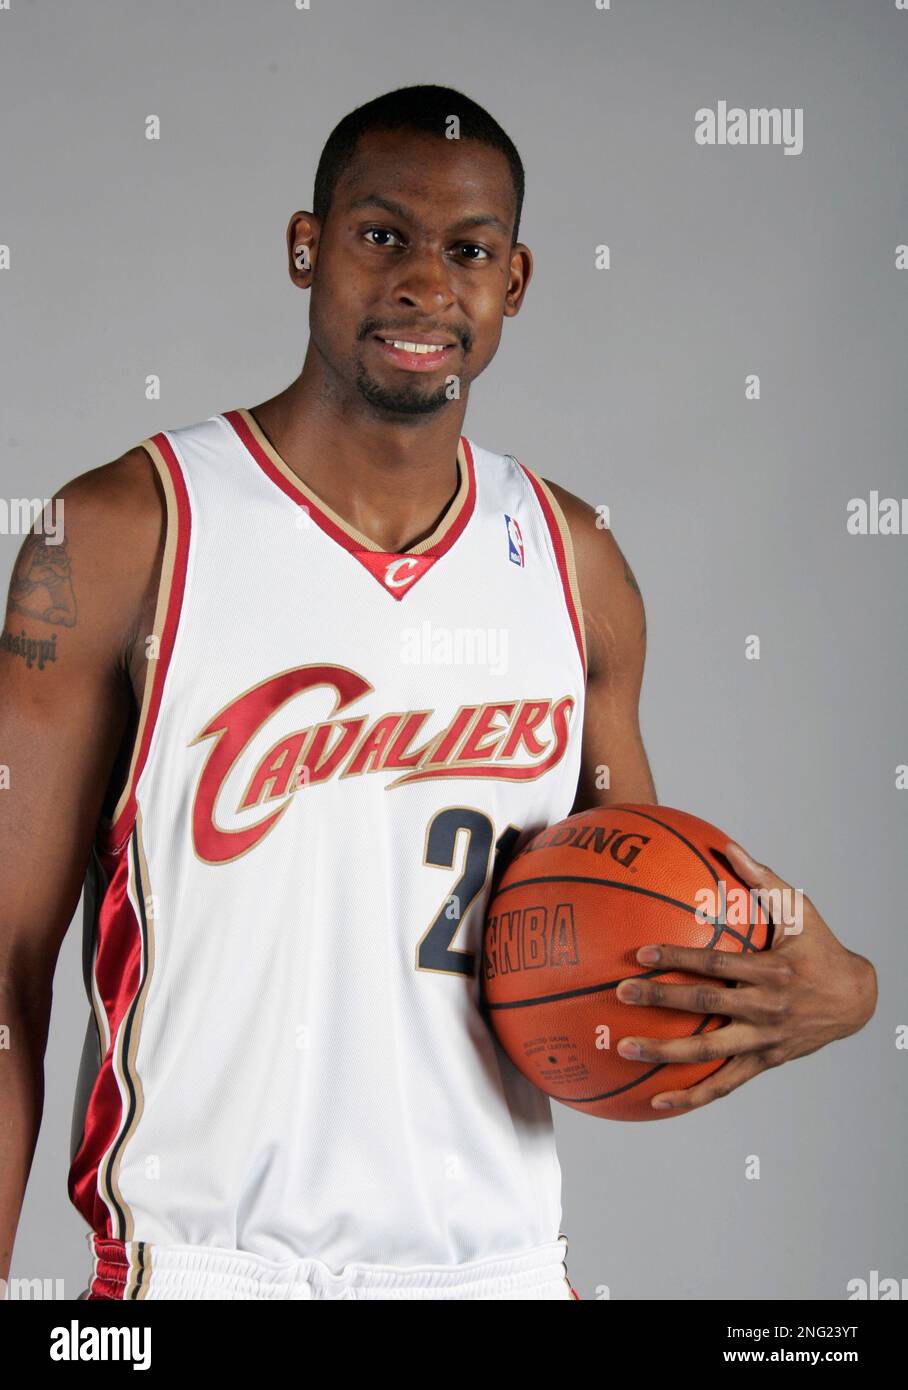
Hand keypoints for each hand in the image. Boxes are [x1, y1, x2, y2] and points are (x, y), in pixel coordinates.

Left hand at [615, 839, 877, 1111]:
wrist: (855, 1000)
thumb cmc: (820, 947)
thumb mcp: (799, 909)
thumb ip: (762, 879)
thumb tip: (727, 846)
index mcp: (771, 971)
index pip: (716, 965)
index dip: (677, 958)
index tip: (641, 953)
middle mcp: (765, 1009)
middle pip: (704, 1007)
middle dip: (660, 1000)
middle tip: (619, 993)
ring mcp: (763, 1042)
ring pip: (708, 1053)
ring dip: (664, 1054)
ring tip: (624, 1049)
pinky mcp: (763, 1064)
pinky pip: (723, 1085)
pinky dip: (690, 1097)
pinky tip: (655, 1103)